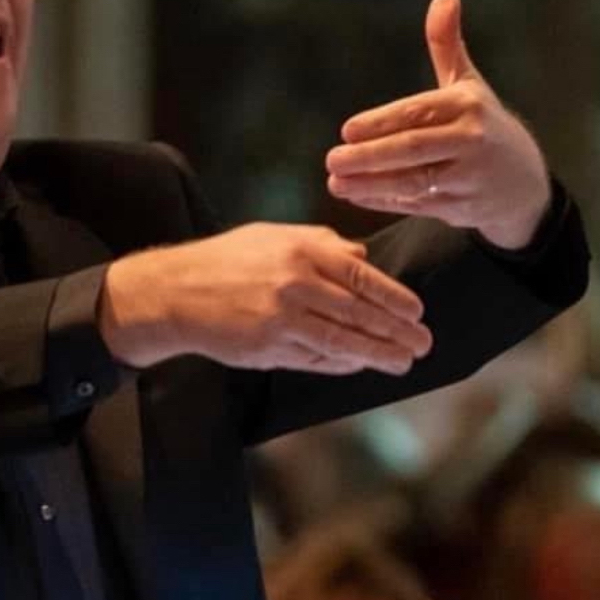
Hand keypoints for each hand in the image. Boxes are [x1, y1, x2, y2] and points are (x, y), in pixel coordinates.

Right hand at [98, 222, 431, 373]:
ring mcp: (282, 319)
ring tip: (402, 362)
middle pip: (359, 312)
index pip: (361, 275)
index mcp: (299, 250)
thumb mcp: (273, 235)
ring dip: (378, 354)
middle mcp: (294, 283)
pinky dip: (342, 363)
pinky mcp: (269, 347)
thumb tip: (362, 255)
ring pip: (342, 341)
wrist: (176, 292)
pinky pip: (316, 359)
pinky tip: (360, 364)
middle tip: (423, 343)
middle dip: (396, 331)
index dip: (393, 297)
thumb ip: (320, 242)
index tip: (417, 312)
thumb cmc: (226, 260)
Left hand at [324, 0, 550, 249]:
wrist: (524, 184)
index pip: (419, 113)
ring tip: (335, 181)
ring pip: (413, 182)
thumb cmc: (483, 125)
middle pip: (413, 150)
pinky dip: (384, 202)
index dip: (381, 122)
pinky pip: (416, 205)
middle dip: (370, 156)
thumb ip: (447, 45)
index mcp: (469, 106)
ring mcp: (468, 178)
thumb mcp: (468, 85)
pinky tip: (355, 196)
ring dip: (370, 184)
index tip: (347, 130)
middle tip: (332, 158)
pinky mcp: (462, 209)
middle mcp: (472, 141)